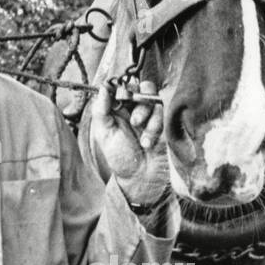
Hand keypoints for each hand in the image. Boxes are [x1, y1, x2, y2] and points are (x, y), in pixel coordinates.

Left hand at [92, 79, 167, 207]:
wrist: (142, 178)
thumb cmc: (121, 158)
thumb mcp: (104, 134)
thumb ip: (101, 110)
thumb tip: (103, 86)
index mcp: (116, 109)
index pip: (120, 86)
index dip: (120, 86)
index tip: (120, 93)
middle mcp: (133, 109)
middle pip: (139, 87)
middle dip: (137, 99)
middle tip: (133, 118)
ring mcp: (149, 115)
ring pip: (152, 98)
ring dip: (146, 114)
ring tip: (140, 133)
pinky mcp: (163, 122)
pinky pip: (162, 112)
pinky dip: (154, 127)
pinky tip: (147, 143)